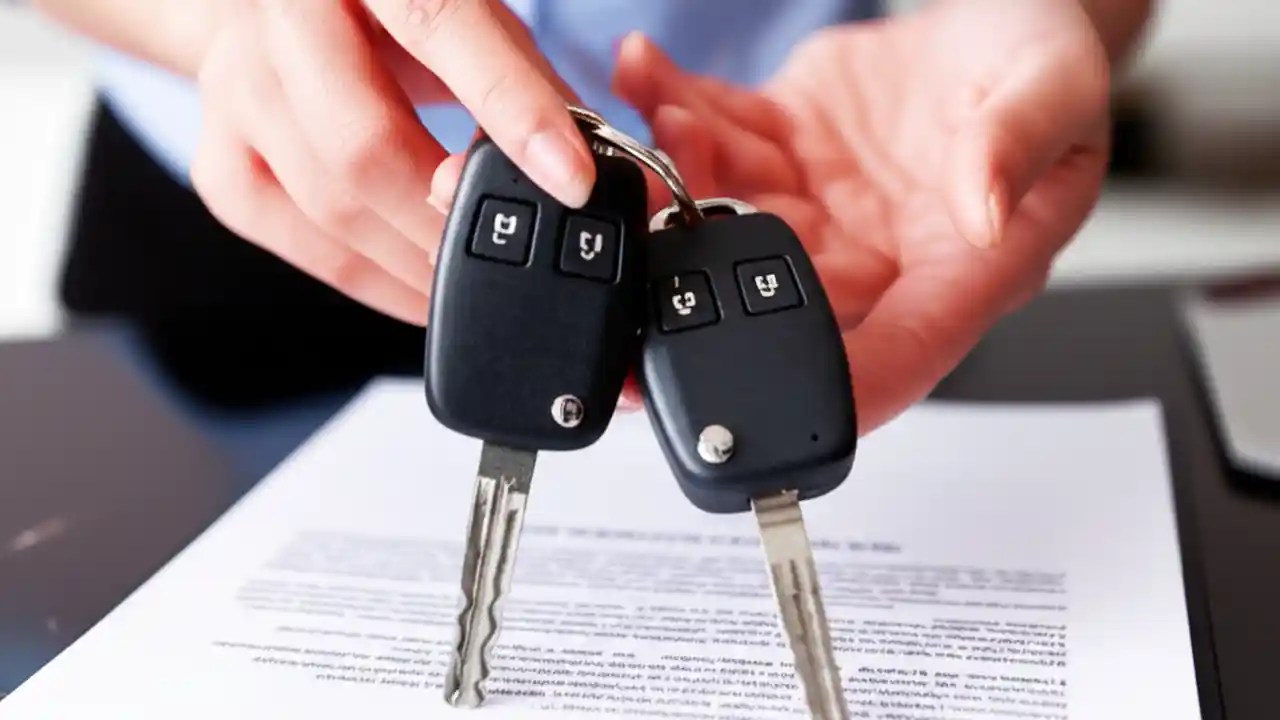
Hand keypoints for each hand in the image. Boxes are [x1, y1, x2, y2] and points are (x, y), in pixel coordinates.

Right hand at [191, 0, 593, 323]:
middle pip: (363, 141)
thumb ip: (520, 76)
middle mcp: (282, 18)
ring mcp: (235, 89)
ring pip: (328, 201)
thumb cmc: (390, 11)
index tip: (573, 179)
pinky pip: (292, 238)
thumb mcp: (467, 10)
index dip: (513, 110)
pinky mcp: (218, 156)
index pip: (440, 27)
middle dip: (449, 213)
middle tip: (513, 249)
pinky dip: (366, 279)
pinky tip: (417, 290)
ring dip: (414, 260)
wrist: (276, 10)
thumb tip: (579, 166)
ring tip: (478, 280)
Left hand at [614, 0, 1111, 431]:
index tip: (766, 411)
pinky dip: (674, 108)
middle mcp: (875, 254)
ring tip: (663, 123)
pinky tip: (646, 74)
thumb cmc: (1043, 66)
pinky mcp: (782, 150)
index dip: (836, 390)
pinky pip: (716, 140)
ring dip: (678, 179)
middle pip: (779, 295)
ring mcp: (818, 207)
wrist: (1000, 16)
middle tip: (660, 231)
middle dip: (708, 271)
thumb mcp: (1059, 91)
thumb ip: (1019, 147)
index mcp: (959, 269)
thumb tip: (982, 212)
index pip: (899, 352)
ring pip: (727, 215)